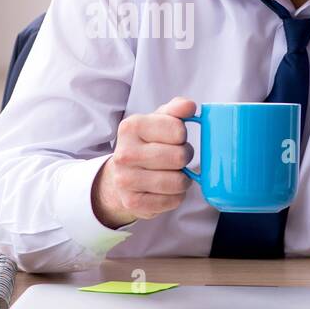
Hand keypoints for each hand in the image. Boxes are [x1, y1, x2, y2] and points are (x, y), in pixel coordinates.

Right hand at [92, 97, 196, 227]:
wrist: (120, 176)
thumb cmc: (145, 145)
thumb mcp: (157, 122)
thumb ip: (175, 110)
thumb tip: (189, 106)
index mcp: (131, 127)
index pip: (177, 129)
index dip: (182, 135)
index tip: (175, 138)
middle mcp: (124, 153)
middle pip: (179, 156)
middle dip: (184, 157)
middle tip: (177, 159)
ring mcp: (126, 180)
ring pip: (177, 181)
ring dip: (183, 179)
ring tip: (174, 174)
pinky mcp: (132, 202)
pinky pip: (172, 201)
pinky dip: (175, 196)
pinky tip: (166, 190)